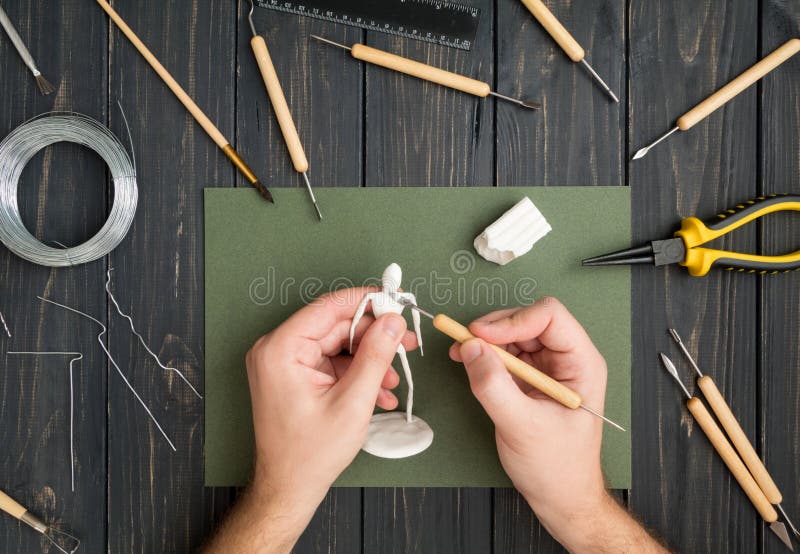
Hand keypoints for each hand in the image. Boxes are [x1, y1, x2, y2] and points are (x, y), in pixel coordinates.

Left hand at [204, 288, 417, 552]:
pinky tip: (379, 393)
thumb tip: (393, 322)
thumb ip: (375, 356)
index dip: (367, 301)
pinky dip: (357, 374)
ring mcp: (285, 363)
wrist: (289, 489)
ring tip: (393, 380)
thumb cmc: (309, 454)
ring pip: (338, 345)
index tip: (396, 300)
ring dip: (369, 361)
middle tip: (407, 342)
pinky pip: (332, 363)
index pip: (329, 307)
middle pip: (336, 326)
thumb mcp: (353, 402)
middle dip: (374, 337)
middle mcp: (278, 349)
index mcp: (281, 349)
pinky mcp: (295, 376)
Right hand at [449, 298, 613, 549]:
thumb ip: (494, 386)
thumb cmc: (556, 467)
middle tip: (464, 343)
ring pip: (514, 335)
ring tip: (461, 353)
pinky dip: (485, 355)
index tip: (481, 336)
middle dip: (494, 329)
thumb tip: (471, 348)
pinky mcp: (530, 380)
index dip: (513, 320)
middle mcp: (567, 359)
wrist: (560, 497)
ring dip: (486, 341)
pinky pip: (506, 354)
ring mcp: (548, 369)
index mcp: (581, 363)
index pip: (549, 317)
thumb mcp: (521, 426)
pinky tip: (468, 362)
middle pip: (528, 320)